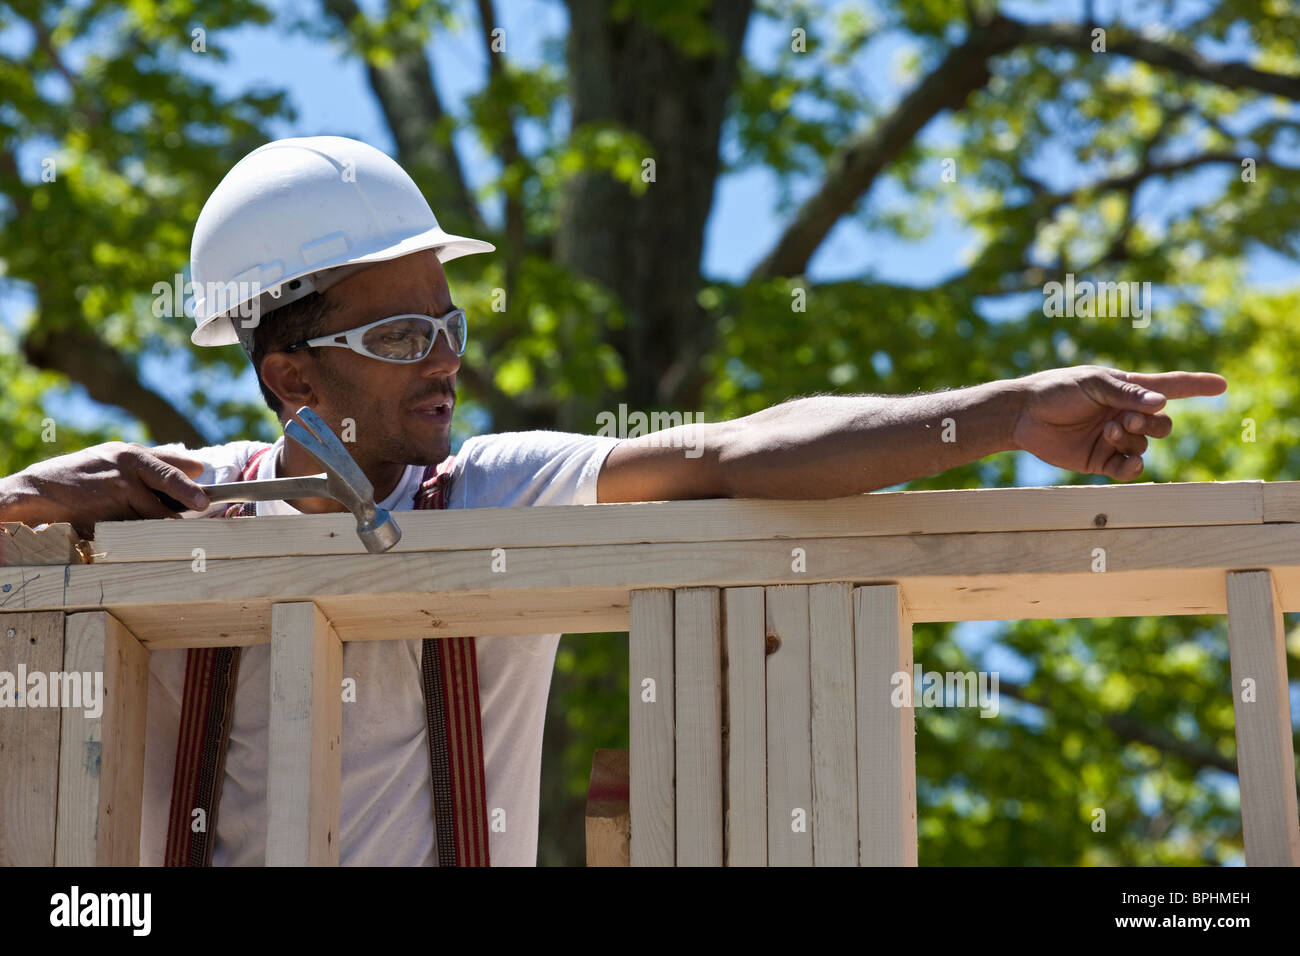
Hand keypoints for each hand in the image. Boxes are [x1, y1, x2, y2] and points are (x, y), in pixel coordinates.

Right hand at [0, 442, 209, 537]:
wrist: (39, 488)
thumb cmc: (83, 474)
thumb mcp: (115, 459)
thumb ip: (152, 465)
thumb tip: (198, 468)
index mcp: (131, 454)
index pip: (170, 467)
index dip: (191, 482)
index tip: (206, 494)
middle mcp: (127, 467)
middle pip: (169, 486)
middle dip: (189, 499)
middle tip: (202, 507)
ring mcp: (117, 487)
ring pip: (154, 512)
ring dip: (161, 523)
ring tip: (157, 527)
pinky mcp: (107, 508)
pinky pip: (134, 527)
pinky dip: (139, 533)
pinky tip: (133, 534)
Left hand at [1009, 365, 1226, 479]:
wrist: (1023, 415)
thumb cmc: (1056, 390)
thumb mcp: (1092, 384)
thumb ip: (1126, 393)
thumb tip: (1161, 403)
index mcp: (1127, 389)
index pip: (1169, 387)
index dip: (1196, 386)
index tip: (1221, 385)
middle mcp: (1125, 414)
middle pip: (1162, 424)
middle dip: (1152, 423)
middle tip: (1125, 419)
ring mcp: (1114, 438)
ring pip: (1145, 446)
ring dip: (1133, 440)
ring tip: (1107, 431)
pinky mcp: (1100, 460)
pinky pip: (1128, 469)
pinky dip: (1131, 468)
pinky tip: (1123, 463)